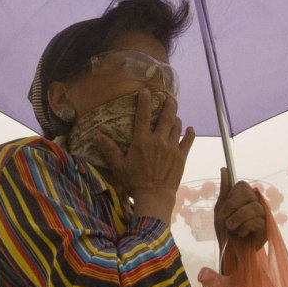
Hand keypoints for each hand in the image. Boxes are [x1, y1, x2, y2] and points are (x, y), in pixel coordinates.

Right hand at [98, 94, 194, 221]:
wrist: (154, 196)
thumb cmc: (134, 182)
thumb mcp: (119, 166)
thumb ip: (109, 150)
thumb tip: (97, 136)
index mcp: (142, 141)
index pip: (143, 115)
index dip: (145, 101)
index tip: (146, 90)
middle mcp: (158, 140)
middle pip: (166, 116)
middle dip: (168, 104)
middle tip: (169, 97)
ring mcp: (172, 148)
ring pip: (177, 126)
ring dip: (176, 118)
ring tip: (174, 114)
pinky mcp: (181, 157)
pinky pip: (188, 141)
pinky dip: (189, 133)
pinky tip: (190, 129)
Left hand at [214, 169, 267, 251]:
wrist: (230, 251)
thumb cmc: (226, 230)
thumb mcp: (221, 209)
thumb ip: (224, 190)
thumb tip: (224, 168)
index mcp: (246, 197)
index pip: (242, 185)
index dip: (231, 197)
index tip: (225, 208)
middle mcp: (256, 202)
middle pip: (247, 195)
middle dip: (231, 209)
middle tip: (226, 221)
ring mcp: (263, 214)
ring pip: (252, 208)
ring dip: (237, 219)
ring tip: (231, 228)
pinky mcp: (267, 227)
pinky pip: (256, 221)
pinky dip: (243, 228)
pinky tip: (241, 234)